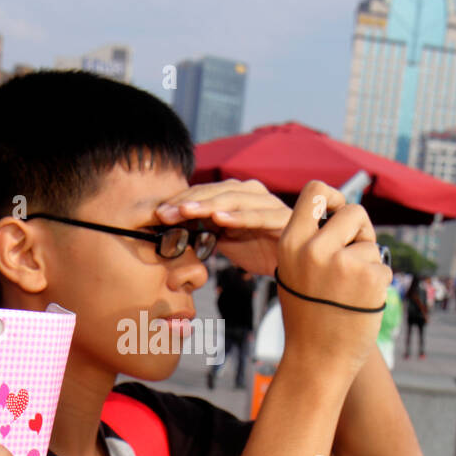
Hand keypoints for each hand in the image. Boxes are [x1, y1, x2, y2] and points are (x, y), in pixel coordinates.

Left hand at [155, 179, 290, 275]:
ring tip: (185, 211)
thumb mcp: (227, 240)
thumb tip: (176, 229)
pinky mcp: (283, 219)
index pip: (204, 192)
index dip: (181, 200)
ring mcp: (269, 203)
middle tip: (164, 213)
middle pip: (216, 191)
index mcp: (238, 195)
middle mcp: (253, 193)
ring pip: (234, 200)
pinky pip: (259, 216)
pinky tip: (220, 220)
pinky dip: (239, 217)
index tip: (157, 212)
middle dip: (188, 201)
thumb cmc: (262, 249)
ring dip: (208, 204)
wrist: (297, 264)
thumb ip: (206, 230)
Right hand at [273, 181, 390, 377]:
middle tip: (352, 259)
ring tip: (350, 292)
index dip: (333, 196)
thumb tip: (337, 207)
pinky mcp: (370, 277)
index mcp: (291, 243)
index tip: (338, 211)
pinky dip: (378, 284)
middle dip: (360, 232)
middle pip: (353, 212)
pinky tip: (361, 304)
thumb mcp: (295, 270)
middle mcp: (314, 248)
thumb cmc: (308, 315)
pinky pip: (383, 266)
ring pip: (370, 243)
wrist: (318, 360)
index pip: (315, 191)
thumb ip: (311, 240)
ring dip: (368, 263)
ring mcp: (343, 263)